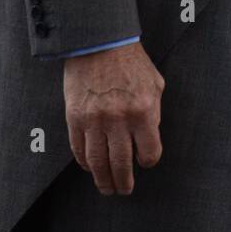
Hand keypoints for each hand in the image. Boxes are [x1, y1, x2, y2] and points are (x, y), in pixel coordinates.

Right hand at [64, 42, 163, 194]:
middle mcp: (119, 119)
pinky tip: (89, 167)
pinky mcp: (75, 117)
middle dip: (124, 182)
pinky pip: (79, 149)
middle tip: (124, 190)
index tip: (146, 160)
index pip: (149, 153)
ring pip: (98, 163)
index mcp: (143, 111)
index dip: (149, 160)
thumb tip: (148, 137)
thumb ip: (154, 112)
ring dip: (103, 180)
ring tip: (107, 188)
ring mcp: (95, 120)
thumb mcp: (155, 83)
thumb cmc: (131, 61)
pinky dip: (84, 162)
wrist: (100, 41)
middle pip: (122, 164)